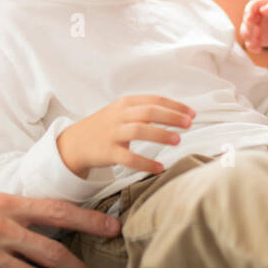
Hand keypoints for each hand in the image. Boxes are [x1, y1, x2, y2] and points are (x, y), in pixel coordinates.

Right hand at [57, 95, 195, 177]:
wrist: (75, 142)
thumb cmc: (106, 126)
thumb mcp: (122, 112)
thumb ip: (144, 110)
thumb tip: (177, 113)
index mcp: (125, 103)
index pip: (154, 100)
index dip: (174, 106)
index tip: (191, 113)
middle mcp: (119, 116)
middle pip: (149, 112)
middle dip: (171, 117)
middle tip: (189, 124)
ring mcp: (112, 133)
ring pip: (139, 130)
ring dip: (160, 134)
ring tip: (177, 141)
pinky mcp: (107, 152)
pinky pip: (129, 158)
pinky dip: (145, 163)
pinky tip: (159, 167)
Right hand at [240, 0, 267, 51]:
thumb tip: (262, 10)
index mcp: (265, 4)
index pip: (252, 6)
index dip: (249, 11)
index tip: (249, 18)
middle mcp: (259, 16)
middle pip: (247, 20)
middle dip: (248, 26)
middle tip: (255, 31)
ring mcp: (260, 27)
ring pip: (246, 32)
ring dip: (248, 37)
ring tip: (255, 42)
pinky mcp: (262, 39)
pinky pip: (252, 43)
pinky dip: (252, 46)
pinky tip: (258, 49)